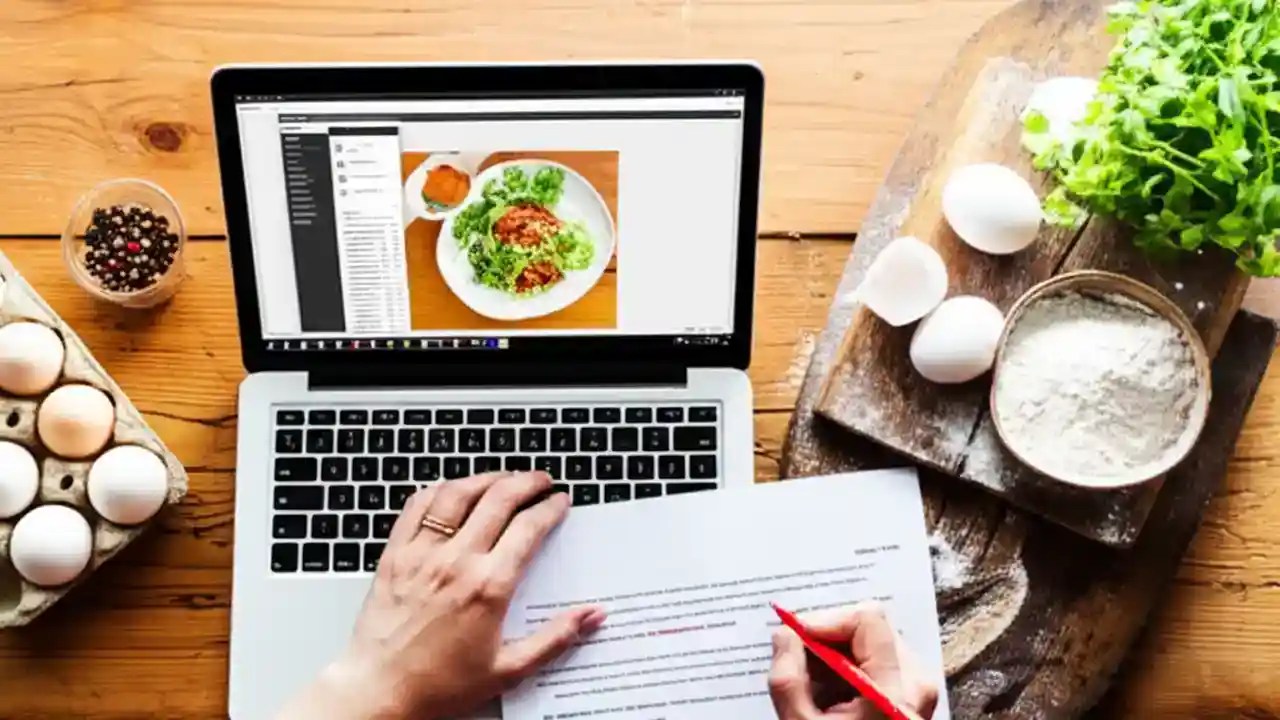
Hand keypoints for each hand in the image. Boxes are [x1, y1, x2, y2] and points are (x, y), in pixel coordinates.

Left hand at [277, 472, 604, 719]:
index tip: (559, 503)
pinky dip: (439, 490)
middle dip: (527, 482)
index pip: (529, 528)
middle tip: (540, 482)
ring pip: (458, 493)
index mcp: (488, 588)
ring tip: (502, 478)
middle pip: (499, 498)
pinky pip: (417, 506)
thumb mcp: (508, 670)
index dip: (550, 508)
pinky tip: (452, 491)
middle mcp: (455, 563)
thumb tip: (590, 617)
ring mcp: (422, 554)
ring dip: (486, 478)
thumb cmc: (437, 686)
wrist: (379, 693)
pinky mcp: (395, 555)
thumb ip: (555, 638)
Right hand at [768, 603, 938, 719]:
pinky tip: (831, 691)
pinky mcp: (913, 698)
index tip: (796, 635)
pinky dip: (851, 666)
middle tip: (799, 658)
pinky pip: (881, 661)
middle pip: (872, 627)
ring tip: (814, 681)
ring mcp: (918, 692)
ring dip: (838, 652)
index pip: (868, 620)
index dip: (826, 620)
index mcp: (893, 693)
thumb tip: (786, 634)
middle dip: (829, 637)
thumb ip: (787, 676)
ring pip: (874, 641)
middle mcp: (916, 685)